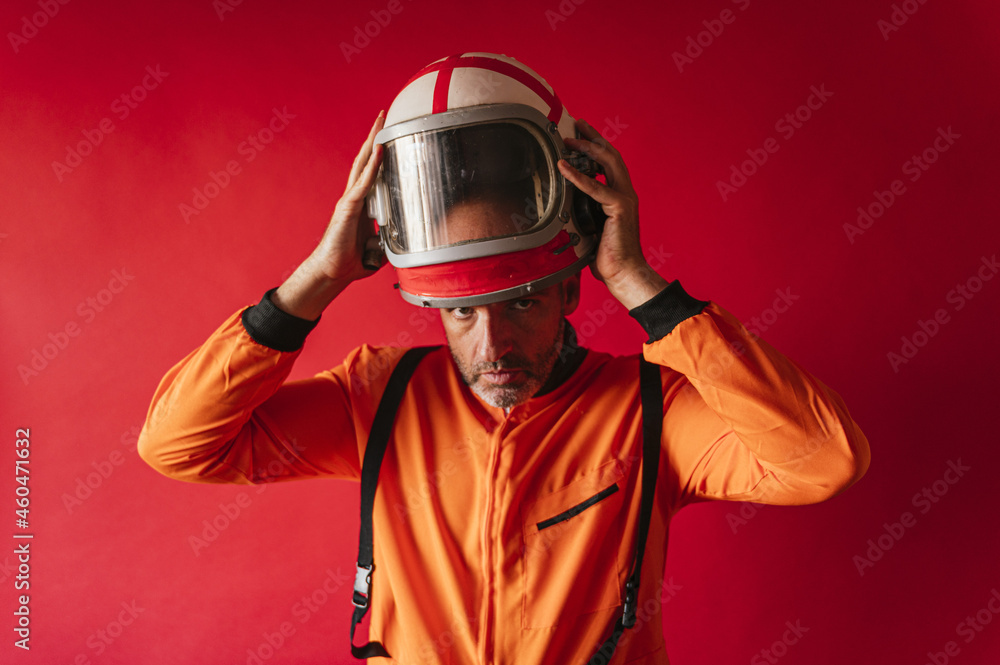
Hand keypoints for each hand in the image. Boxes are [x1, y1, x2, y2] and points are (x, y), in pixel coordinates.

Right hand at [312, 110, 386, 283]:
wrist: (333, 273)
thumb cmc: (351, 262)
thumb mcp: (378, 249)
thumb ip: (390, 240)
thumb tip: (407, 242)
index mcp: (361, 204)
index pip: (371, 172)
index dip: (379, 154)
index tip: (388, 137)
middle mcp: (354, 197)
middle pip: (365, 160)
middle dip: (374, 137)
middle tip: (384, 116)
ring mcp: (349, 201)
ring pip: (362, 164)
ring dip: (372, 142)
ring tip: (380, 122)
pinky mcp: (348, 208)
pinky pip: (363, 182)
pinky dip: (373, 166)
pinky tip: (380, 150)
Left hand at [557, 119, 667, 309]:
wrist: (624, 273)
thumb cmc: (608, 256)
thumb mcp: (592, 228)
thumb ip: (584, 212)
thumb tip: (564, 205)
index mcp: (621, 197)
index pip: (610, 164)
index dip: (597, 146)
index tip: (583, 134)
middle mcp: (626, 193)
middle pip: (611, 155)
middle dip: (593, 138)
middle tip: (576, 125)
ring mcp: (624, 199)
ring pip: (608, 163)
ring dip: (587, 149)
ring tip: (569, 141)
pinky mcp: (619, 208)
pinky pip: (596, 187)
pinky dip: (578, 176)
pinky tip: (563, 167)